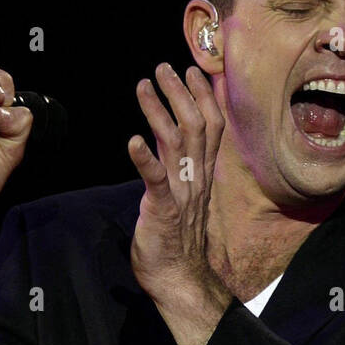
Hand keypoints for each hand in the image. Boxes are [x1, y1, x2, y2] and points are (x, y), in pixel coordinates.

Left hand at [127, 63, 224, 305]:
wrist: (178, 277)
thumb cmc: (175, 239)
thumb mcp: (181, 195)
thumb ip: (177, 167)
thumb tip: (164, 141)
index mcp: (202, 174)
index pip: (212, 126)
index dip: (203, 96)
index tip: (191, 71)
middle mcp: (196, 178)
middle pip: (195, 125)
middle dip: (179, 92)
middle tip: (162, 68)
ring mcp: (181, 193)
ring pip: (177, 143)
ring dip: (159, 111)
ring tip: (143, 86)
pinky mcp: (163, 209)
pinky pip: (156, 180)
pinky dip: (145, 159)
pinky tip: (132, 141)